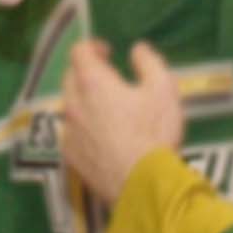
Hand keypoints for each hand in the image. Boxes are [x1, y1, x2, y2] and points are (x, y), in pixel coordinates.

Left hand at [62, 40, 183, 204]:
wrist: (142, 185)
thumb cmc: (154, 132)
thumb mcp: (163, 89)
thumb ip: (149, 62)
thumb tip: (137, 49)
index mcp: (92, 82)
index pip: (79, 52)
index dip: (92, 47)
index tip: (107, 52)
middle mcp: (73, 103)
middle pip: (70, 77)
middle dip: (85, 71)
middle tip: (107, 77)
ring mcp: (69, 132)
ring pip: (69, 106)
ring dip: (83, 100)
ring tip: (106, 109)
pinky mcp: (70, 157)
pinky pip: (71, 132)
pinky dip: (82, 126)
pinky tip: (100, 136)